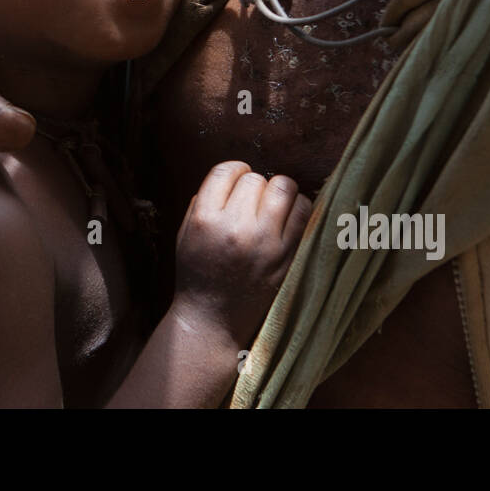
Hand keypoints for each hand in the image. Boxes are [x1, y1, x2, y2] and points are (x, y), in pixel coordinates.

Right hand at [172, 161, 312, 345]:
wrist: (213, 320)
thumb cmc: (198, 274)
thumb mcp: (185, 233)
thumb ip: (204, 201)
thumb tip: (235, 176)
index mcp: (205, 219)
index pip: (226, 170)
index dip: (235, 171)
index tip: (237, 182)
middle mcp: (235, 227)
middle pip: (256, 178)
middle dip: (255, 186)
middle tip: (253, 203)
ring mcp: (265, 242)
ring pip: (284, 187)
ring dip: (280, 192)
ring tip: (274, 206)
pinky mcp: (287, 256)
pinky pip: (304, 212)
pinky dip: (299, 208)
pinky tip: (289, 219)